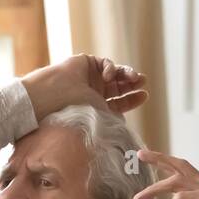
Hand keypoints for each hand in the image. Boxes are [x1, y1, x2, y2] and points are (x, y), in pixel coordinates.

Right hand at [21, 53, 148, 120]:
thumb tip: (128, 135)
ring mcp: (90, 77)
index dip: (132, 99)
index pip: (118, 102)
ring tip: (135, 77)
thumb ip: (113, 122)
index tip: (145, 96)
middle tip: (143, 83)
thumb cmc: (72, 110)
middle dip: (132, 84)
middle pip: (119, 86)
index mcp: (96, 107)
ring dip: (127, 73)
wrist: (54, 95)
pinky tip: (108, 75)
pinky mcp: (86, 63)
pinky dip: (110, 67)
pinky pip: (105, 63)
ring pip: (115, 73)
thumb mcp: (98, 118)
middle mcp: (94, 92)